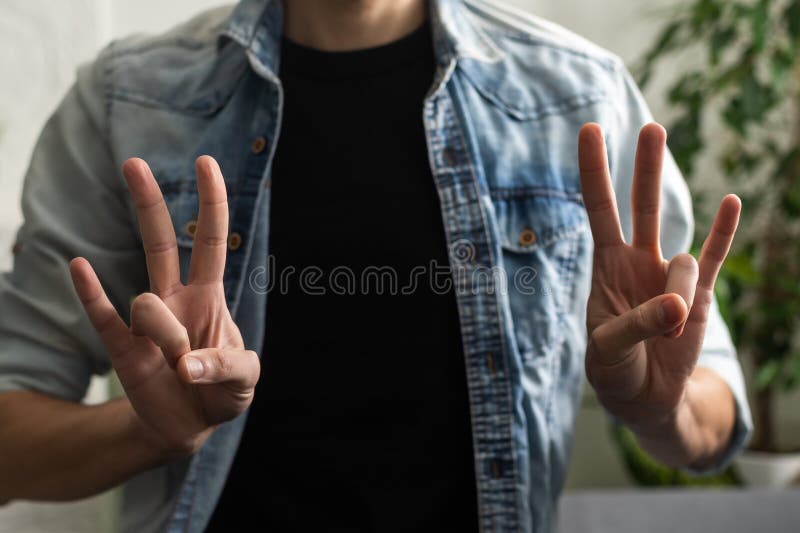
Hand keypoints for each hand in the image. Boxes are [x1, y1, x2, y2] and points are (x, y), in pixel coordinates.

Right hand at [69, 156, 258, 456]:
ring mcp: (145, 323)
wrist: (192, 425)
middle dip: (149, 203)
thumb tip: (185, 364)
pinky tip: (79, 266)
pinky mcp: (122, 350)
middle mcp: (174, 300)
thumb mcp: (245, 379)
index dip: (212, 203)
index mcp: (209, 297)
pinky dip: (92, 294)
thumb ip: (226, 367)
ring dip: (168, 339)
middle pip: (158, 242)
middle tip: (133, 163)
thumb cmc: (224, 391)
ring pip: (146, 306)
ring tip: (184, 368)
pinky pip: (103, 317)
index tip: (205, 162)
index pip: (210, 241)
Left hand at [578, 122, 739, 436]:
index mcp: (606, 266)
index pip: (599, 209)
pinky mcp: (701, 296)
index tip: (589, 128)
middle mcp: (638, 261)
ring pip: (683, 262)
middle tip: (651, 127)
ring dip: (678, 298)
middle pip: (642, 205)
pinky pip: (714, 258)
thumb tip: (679, 305)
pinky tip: (729, 201)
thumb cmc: (614, 368)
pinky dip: (722, 232)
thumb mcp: (611, 348)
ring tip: (669, 338)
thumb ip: (639, 324)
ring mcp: (670, 276)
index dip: (594, 170)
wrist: (644, 397)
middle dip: (646, 168)